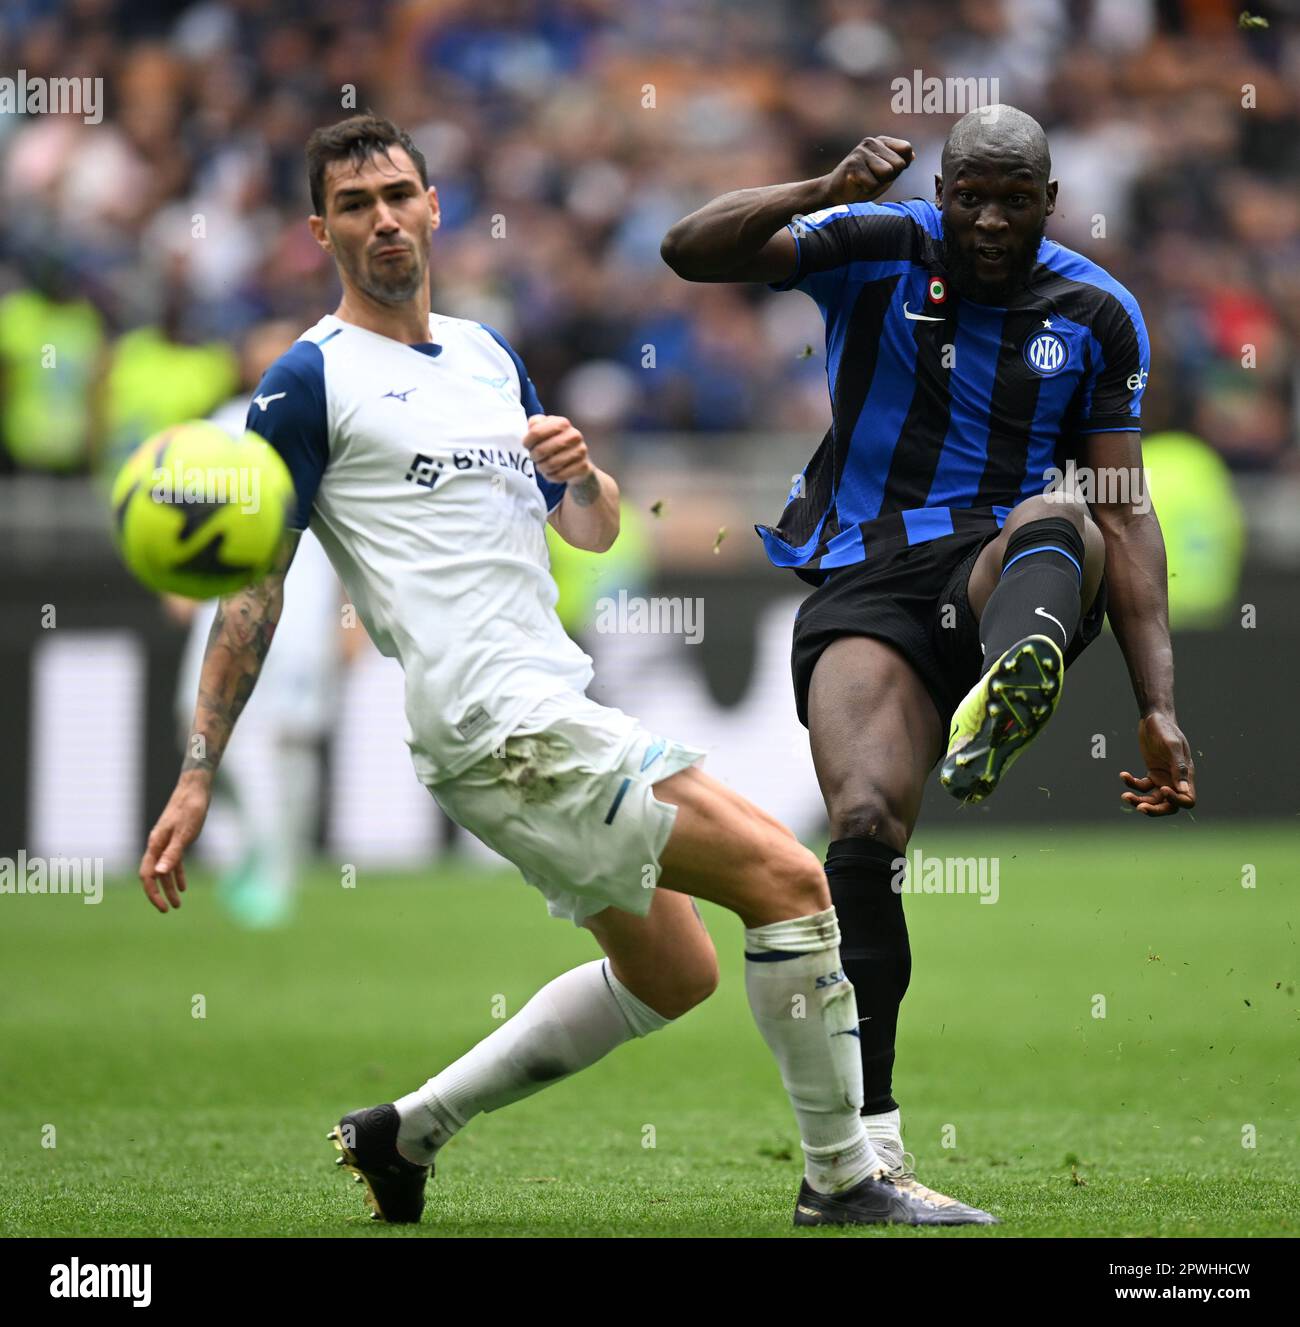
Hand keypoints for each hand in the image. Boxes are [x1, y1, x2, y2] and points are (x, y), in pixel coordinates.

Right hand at [139, 773, 210, 911]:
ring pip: (165, 870)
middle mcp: (157, 845)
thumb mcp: (185, 833)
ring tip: (178, 903)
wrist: (195, 788)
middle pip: (154, 875)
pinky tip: (183, 886)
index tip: (162, 907)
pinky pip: (174, 861)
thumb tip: (160, 874)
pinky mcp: (177, 838)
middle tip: (168, 910)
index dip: (153, 893)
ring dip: (170, 887)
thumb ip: (173, 853)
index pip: (148, 875)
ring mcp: (166, 842)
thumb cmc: (190, 809)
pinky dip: (177, 874)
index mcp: (156, 844)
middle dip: (159, 894)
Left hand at [522, 415, 592, 485]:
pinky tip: (551, 473)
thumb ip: (535, 424)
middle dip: (534, 456)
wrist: (577, 459)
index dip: (527, 441)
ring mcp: (580, 451)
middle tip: (534, 458)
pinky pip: (560, 476)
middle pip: (542, 450)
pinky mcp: (583, 467)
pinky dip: (551, 477)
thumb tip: (532, 427)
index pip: (536, 432)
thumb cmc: (555, 442)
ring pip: (551, 464)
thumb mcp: (545, 428)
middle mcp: (574, 435)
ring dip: (542, 467)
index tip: (526, 446)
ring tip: (542, 466)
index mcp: (562, 423)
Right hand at [821, 136, 913, 207]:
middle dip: (888, 177)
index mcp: (881, 141)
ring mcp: (860, 152)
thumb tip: (912, 156)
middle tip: (872, 179)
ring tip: (865, 181)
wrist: (836, 193)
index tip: (885, 172)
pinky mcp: (852, 166)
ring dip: (878, 183)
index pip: (906, 149)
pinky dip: (867, 190)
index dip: (900, 166)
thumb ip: (899, 163)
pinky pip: (873, 184)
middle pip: (898, 164)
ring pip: (887, 173)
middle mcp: (871, 142)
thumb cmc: (863, 183)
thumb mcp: (886, 173)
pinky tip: (857, 185)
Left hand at [1120, 713, 1195, 816]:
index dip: (1176, 801)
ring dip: (1139, 801)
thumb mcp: (1172, 746)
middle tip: (1140, 807)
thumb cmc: (1165, 729)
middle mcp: (1176, 780)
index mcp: (1186, 775)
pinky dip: (1132, 783)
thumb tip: (1183, 790)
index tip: (1162, 788)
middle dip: (1155, 810)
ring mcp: (1163, 778)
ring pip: (1154, 800)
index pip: (1187, 799)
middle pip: (1169, 806)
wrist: (1153, 718)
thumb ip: (1178, 767)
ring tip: (1125, 796)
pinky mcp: (1151, 773)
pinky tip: (1123, 774)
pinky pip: (1142, 786)